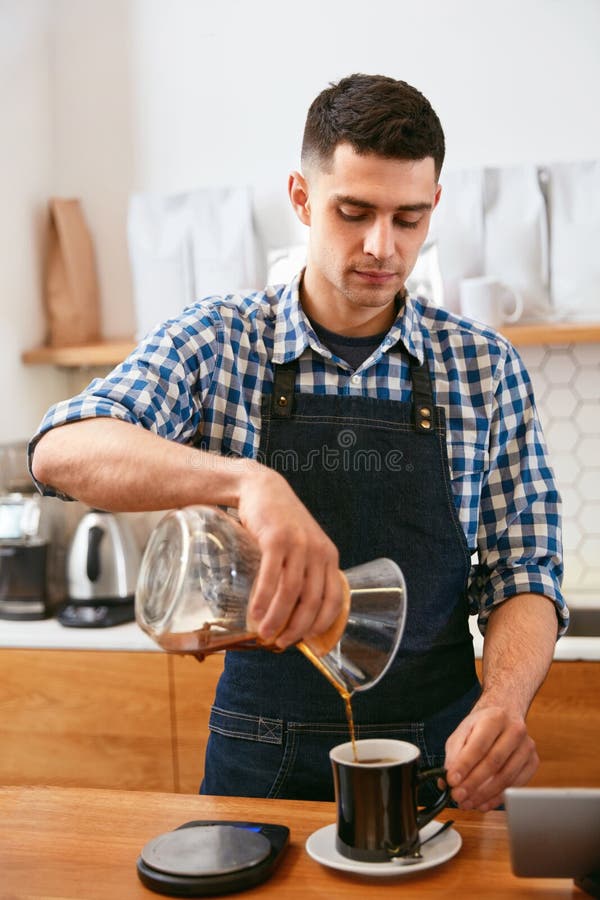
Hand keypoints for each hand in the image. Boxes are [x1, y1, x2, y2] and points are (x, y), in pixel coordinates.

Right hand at [237, 463, 342, 648]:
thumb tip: (288, 614)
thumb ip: (300, 573)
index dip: (320, 624)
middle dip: (296, 628)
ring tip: (264, 634)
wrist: (262, 489)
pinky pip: (272, 576)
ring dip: (277, 618)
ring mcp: (299, 545)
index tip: (303, 640)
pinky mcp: (277, 539)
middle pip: (312, 601)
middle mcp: (319, 552)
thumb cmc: (279, 524)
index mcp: (329, 557)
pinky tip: (255, 613)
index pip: (333, 599)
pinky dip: (263, 599)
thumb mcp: (300, 547)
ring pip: (292, 592)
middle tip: (280, 643)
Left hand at [443, 704, 538, 811]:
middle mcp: (515, 730)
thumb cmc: (482, 726)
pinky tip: (483, 803)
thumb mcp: (463, 732)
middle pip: (494, 762)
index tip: (451, 781)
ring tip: (467, 802)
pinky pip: (516, 785)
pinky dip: (498, 798)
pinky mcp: (533, 761)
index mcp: (495, 718)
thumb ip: (453, 754)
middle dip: (473, 783)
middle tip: (458, 796)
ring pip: (506, 777)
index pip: (479, 745)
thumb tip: (446, 780)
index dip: (464, 765)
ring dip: (484, 794)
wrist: (505, 716)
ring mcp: (527, 746)